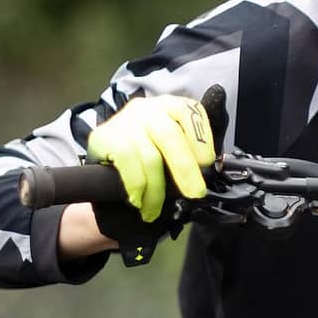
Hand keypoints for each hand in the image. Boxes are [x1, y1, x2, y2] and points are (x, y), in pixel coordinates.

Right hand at [86, 94, 215, 221]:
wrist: (105, 165)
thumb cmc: (150, 158)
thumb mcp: (175, 150)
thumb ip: (194, 153)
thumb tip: (213, 170)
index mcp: (170, 107)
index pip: (190, 113)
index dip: (202, 139)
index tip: (207, 163)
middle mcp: (147, 109)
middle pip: (170, 136)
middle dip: (185, 168)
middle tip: (195, 193)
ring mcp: (125, 121)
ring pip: (149, 157)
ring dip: (156, 190)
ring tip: (155, 210)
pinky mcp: (104, 136)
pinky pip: (127, 164)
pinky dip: (136, 186)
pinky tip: (138, 200)